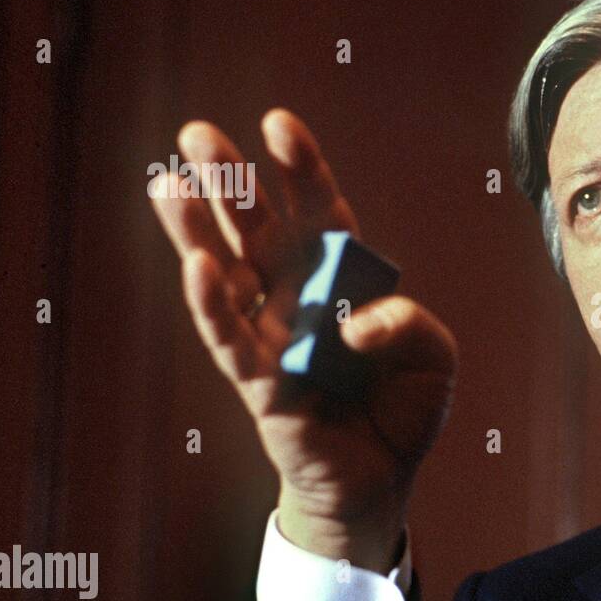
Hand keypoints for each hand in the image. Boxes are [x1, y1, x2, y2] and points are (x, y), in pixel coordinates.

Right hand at [150, 109, 456, 571]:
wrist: (383, 477)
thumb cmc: (403, 408)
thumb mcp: (434, 358)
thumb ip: (410, 326)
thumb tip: (357, 322)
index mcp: (338, 281)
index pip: (318, 214)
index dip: (298, 170)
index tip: (277, 123)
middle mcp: (296, 300)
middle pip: (256, 230)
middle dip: (229, 181)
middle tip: (196, 133)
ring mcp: (271, 337)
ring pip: (226, 275)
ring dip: (197, 231)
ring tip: (166, 183)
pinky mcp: (260, 383)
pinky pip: (232, 340)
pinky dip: (214, 305)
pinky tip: (197, 266)